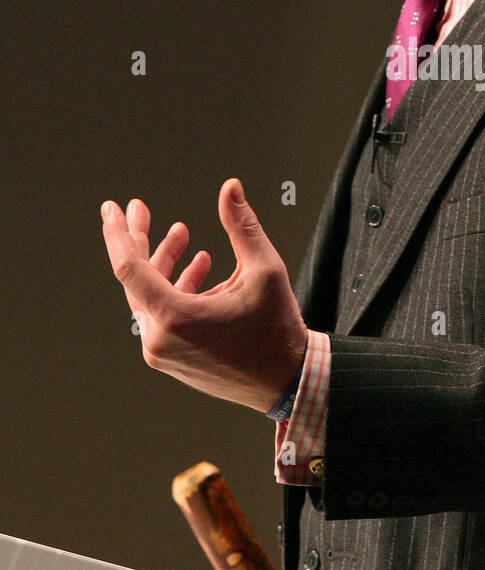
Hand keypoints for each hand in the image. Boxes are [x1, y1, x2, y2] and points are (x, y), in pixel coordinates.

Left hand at [101, 178, 307, 411]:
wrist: (287, 381)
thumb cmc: (277, 330)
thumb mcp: (264, 270)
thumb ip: (242, 226)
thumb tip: (230, 188)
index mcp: (175, 318)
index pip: (128, 268)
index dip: (118, 233)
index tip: (113, 209)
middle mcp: (160, 340)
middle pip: (136, 280)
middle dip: (142, 240)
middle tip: (141, 210)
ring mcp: (164, 353)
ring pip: (150, 297)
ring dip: (165, 263)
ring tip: (183, 234)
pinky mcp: (172, 360)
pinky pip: (162, 316)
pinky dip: (175, 288)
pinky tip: (200, 268)